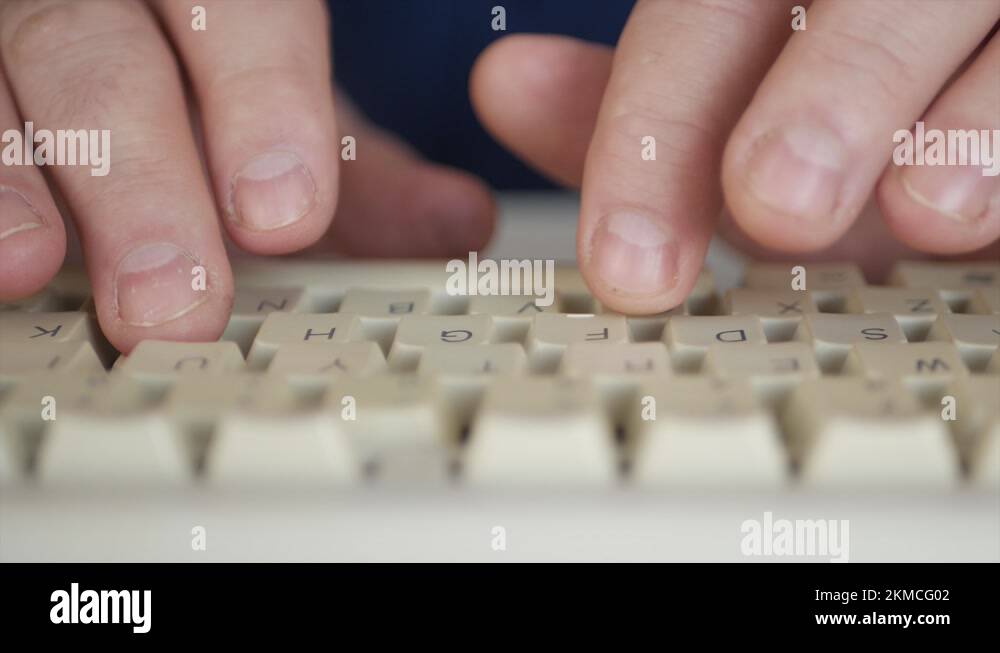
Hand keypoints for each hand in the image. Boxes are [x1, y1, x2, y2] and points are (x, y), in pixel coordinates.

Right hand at [0, 0, 493, 351]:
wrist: (110, 52)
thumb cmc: (204, 92)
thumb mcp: (284, 126)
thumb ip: (362, 173)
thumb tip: (459, 222)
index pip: (242, 8)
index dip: (264, 100)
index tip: (286, 212)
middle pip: (107, 52)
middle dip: (146, 177)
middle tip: (180, 298)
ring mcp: (8, 29)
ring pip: (9, 79)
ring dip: (23, 179)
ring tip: (40, 268)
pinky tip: (1, 262)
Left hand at [471, 0, 999, 312]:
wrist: (979, 127)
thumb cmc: (859, 134)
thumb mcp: (748, 144)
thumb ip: (645, 125)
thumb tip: (507, 85)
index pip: (706, 16)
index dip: (660, 133)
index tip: (628, 262)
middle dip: (820, 93)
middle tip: (778, 207)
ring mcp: (991, 8)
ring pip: (972, 2)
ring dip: (949, 109)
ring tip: (920, 211)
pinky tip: (980, 210)